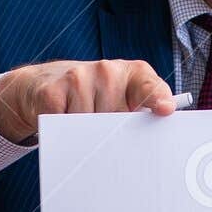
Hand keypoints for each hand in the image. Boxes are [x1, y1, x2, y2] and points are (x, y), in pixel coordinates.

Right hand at [0, 59, 175, 144]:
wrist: (46, 82)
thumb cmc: (95, 95)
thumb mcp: (123, 98)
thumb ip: (141, 114)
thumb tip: (152, 141)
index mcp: (133, 73)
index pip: (149, 86)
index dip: (158, 98)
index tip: (165, 109)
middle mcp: (108, 70)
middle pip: (118, 120)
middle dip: (114, 133)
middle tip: (105, 127)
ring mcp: (78, 77)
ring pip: (90, 127)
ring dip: (87, 134)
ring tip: (82, 119)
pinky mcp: (52, 92)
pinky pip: (65, 127)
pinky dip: (65, 132)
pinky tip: (63, 118)